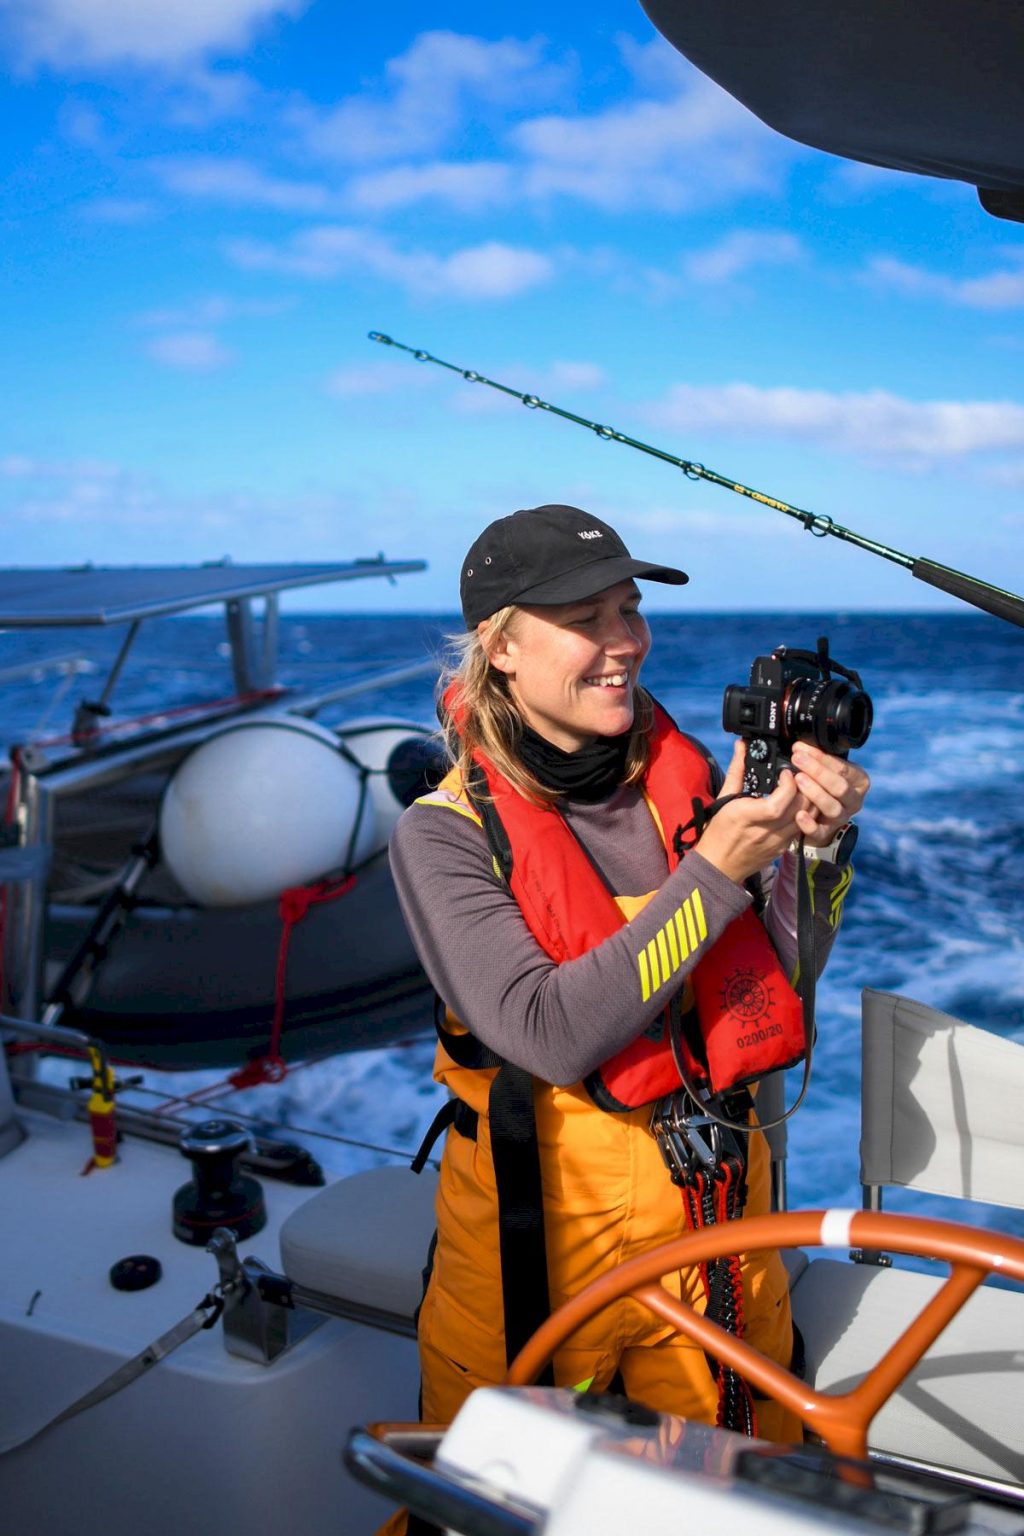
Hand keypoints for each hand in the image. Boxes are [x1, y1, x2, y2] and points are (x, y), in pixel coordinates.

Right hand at [696, 741, 870, 884]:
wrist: (719, 864)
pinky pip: (802, 828)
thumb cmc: (718, 831)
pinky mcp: (783, 848)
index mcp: (748, 817)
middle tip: (800, 775)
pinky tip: (800, 803)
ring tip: (803, 786)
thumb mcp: (723, 798)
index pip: (778, 803)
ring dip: (809, 799)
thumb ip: (737, 771)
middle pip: (799, 809)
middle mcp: (766, 831)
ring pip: (806, 818)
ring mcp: (777, 842)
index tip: (786, 773)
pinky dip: (806, 813)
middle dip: (805, 787)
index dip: (788, 785)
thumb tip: (742, 746)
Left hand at [787, 741, 869, 848]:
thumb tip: (799, 747)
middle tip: (797, 760)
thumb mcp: (828, 770)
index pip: (842, 768)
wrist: (824, 816)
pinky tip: (799, 815)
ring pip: (832, 807)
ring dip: (815, 793)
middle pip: (840, 787)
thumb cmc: (826, 785)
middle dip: (817, 771)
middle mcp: (854, 800)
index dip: (821, 758)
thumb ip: (818, 759)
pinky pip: (820, 831)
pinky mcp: (827, 833)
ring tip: (798, 780)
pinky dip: (809, 824)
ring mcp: (842, 818)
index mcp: (858, 781)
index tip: (801, 749)